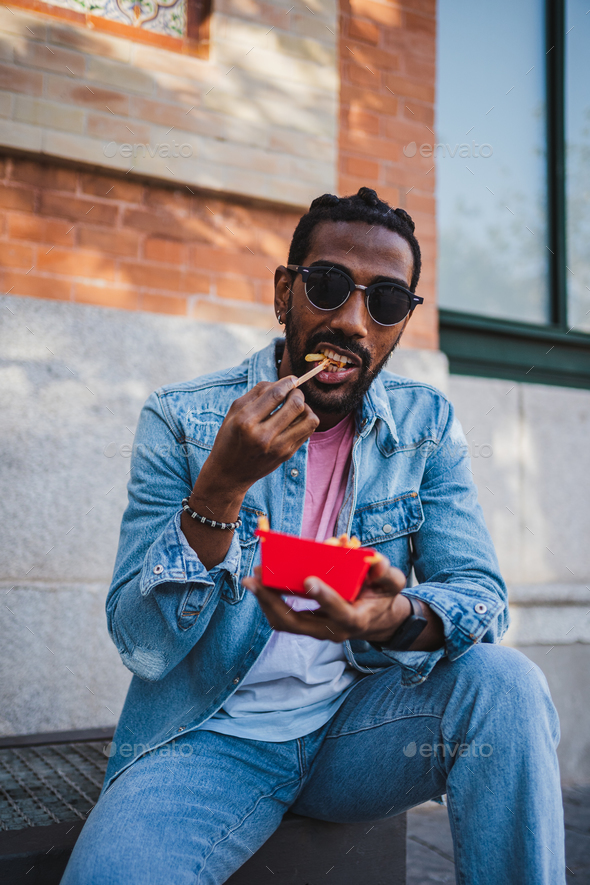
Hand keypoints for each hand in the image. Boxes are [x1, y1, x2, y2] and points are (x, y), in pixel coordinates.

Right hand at [199, 376, 318, 497]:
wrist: (229, 473)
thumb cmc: (230, 438)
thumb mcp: (234, 412)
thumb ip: (256, 393)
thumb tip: (282, 382)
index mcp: (245, 422)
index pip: (275, 394)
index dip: (287, 382)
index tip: (291, 379)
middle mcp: (263, 436)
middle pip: (295, 404)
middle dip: (297, 393)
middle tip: (292, 393)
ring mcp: (278, 448)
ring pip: (309, 419)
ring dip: (305, 407)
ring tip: (295, 408)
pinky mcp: (287, 455)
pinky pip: (308, 431)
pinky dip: (305, 420)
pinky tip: (294, 420)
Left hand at [242, 556, 410, 643]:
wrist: (377, 620)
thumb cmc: (382, 598)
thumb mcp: (393, 584)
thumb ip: (387, 574)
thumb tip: (375, 560)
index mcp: (355, 619)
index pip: (338, 611)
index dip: (324, 597)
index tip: (309, 580)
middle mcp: (332, 629)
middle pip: (296, 622)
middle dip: (273, 601)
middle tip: (256, 578)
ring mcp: (316, 630)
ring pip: (284, 623)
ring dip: (265, 602)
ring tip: (252, 580)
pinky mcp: (307, 624)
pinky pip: (283, 618)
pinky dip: (269, 601)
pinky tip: (259, 584)